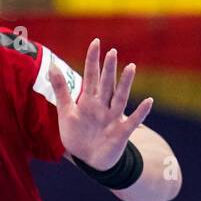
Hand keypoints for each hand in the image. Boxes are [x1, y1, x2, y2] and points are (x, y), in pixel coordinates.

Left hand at [48, 38, 153, 170]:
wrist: (88, 159)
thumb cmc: (78, 134)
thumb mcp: (66, 112)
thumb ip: (61, 90)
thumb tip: (52, 66)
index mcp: (88, 100)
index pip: (91, 76)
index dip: (92, 60)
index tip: (95, 42)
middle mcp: (102, 106)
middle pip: (106, 84)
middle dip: (108, 69)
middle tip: (112, 51)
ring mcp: (113, 118)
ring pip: (120, 97)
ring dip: (125, 83)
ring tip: (131, 67)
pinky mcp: (121, 132)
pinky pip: (132, 121)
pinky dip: (141, 112)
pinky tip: (148, 101)